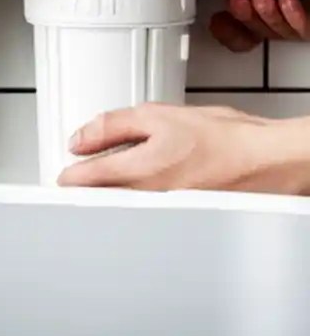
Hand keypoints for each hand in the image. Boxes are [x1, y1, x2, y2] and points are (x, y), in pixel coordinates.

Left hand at [57, 103, 309, 194]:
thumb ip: (112, 125)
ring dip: (108, 197)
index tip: (68, 167)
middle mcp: (145, 199)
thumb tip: (80, 139)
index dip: (68, 172)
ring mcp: (160, 213)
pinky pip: (141, 214)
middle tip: (87, 172)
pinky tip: (144, 188)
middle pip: (94, 201)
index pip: (81, 181)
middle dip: (85, 188)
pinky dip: (134, 203)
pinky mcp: (175, 220)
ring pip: (116, 209)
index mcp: (138, 172)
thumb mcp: (159, 115)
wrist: (266, 160)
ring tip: (115, 179)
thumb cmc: (225, 138)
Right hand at [209, 0, 309, 51]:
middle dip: (243, 16)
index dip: (228, 22)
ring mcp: (301, 21)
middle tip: (237, 2)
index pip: (245, 12)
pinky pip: (298, 32)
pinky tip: (287, 2)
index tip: (218, 18)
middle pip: (254, 26)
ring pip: (273, 31)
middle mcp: (288, 8)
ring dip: (265, 16)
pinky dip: (291, 17)